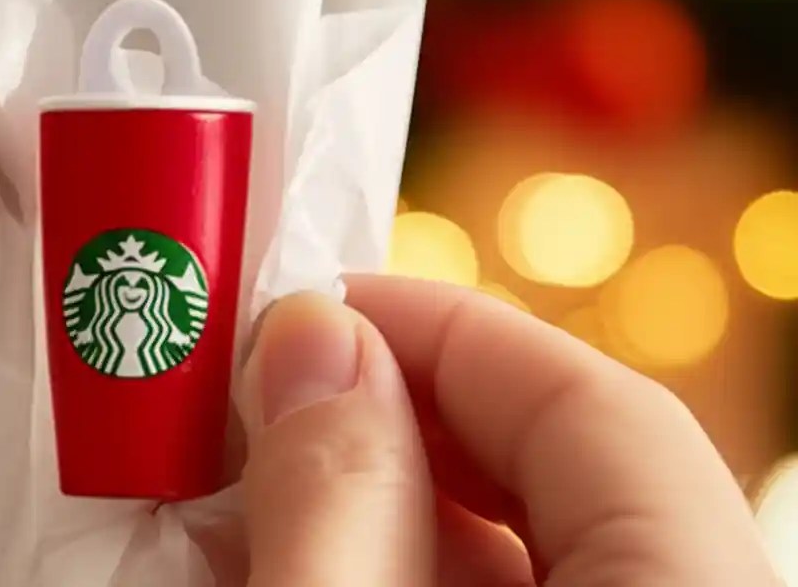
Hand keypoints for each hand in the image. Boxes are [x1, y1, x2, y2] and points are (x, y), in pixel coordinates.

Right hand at [236, 277, 778, 584]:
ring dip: (399, 510)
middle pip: (574, 475)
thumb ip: (338, 505)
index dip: (441, 327)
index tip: (308, 308)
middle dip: (406, 417)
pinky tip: (324, 571)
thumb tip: (311, 344)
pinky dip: (418, 580)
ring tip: (269, 499)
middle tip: (272, 402)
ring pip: (546, 555)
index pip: (598, 408)